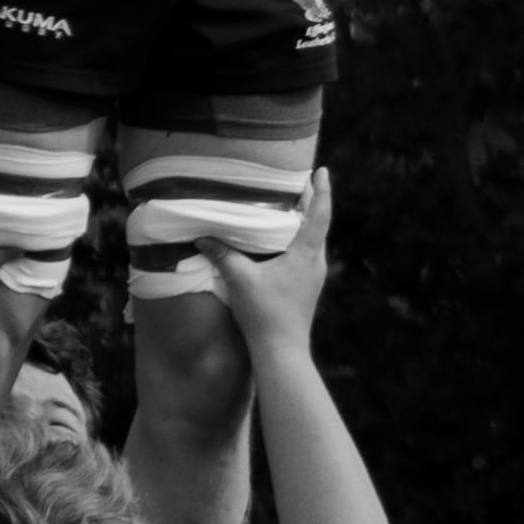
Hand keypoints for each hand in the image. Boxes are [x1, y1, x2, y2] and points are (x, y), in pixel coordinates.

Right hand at [208, 165, 330, 352]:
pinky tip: (278, 241)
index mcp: (306, 255)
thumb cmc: (265, 314)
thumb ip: (222, 255)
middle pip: (317, 223)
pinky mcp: (306, 288)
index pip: (319, 214)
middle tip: (296, 180)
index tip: (322, 170)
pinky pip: (305, 253)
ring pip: (311, 240)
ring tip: (286, 205)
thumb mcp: (240, 280)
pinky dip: (296, 239)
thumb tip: (202, 236)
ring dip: (302, 221)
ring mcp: (313, 277)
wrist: (282, 353)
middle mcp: (315, 263)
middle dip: (309, 201)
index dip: (321, 190)